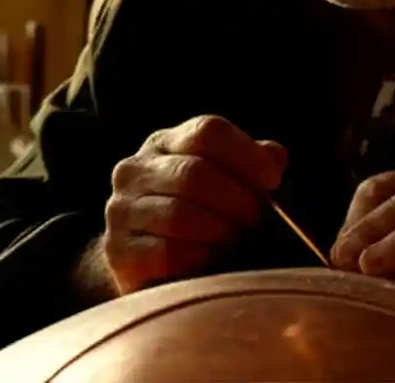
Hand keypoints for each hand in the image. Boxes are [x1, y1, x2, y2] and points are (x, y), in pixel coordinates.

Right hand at [101, 115, 286, 294]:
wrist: (146, 262)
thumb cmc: (198, 214)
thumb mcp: (225, 180)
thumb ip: (252, 164)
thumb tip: (275, 158)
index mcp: (166, 143)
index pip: (208, 131)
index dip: (246, 154)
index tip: (273, 180)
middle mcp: (136, 169)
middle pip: (195, 173)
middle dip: (236, 199)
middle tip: (256, 219)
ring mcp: (121, 209)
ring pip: (179, 214)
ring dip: (219, 231)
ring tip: (234, 240)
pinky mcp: (119, 251)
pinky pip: (166, 253)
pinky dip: (198, 258)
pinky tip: (210, 260)